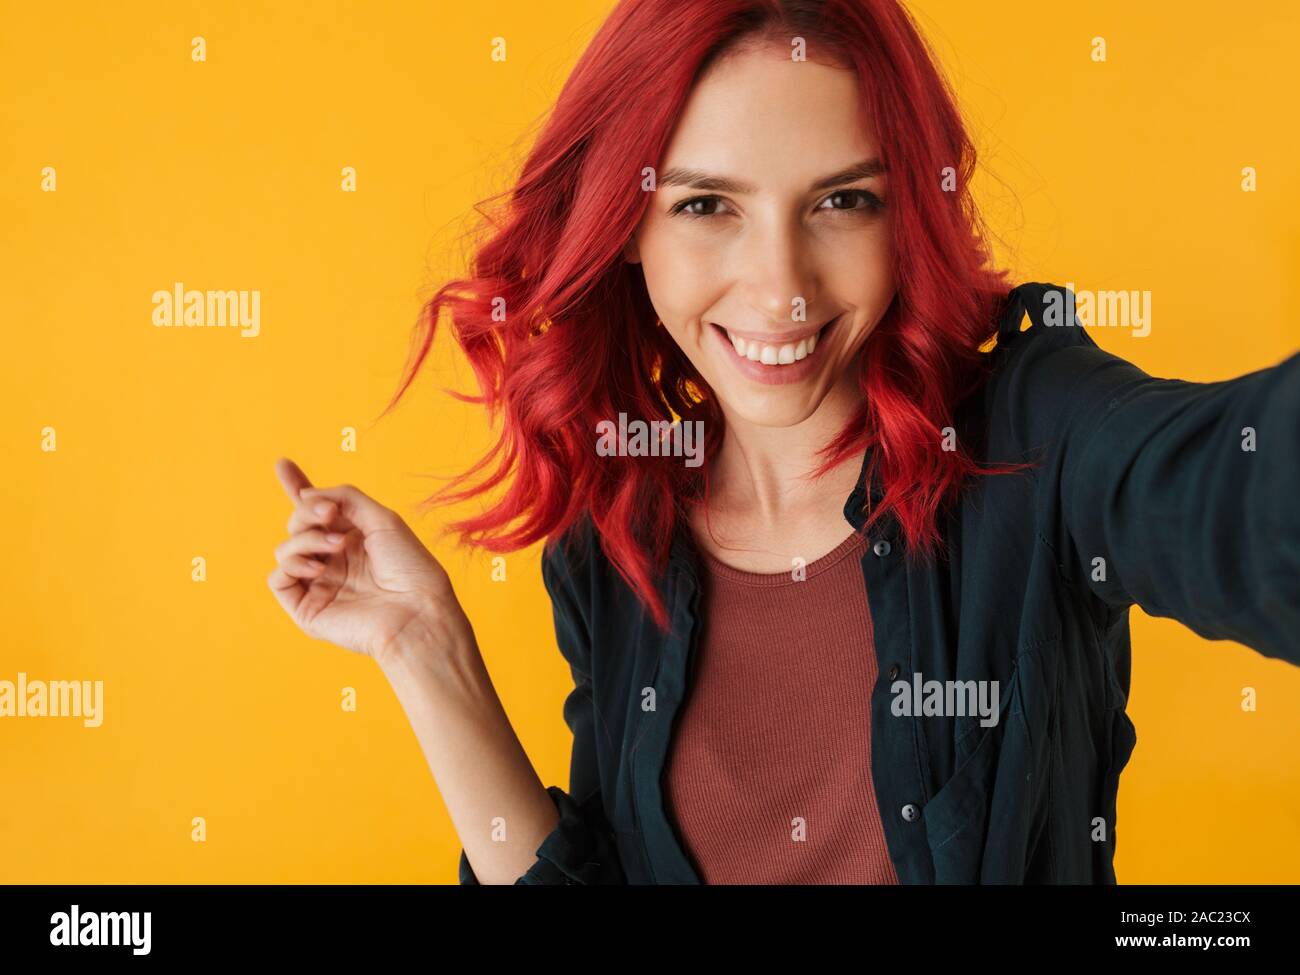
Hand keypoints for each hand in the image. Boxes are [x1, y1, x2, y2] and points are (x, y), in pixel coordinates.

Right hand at [268, 457, 474, 667]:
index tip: (282, 464)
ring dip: (307, 538)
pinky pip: (278, 579)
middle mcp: (334, 560)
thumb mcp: (382, 518)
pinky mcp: (307, 609)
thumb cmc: (409, 568)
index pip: (318, 513)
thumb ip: (344, 498)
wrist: (417, 612)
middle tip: (331, 514)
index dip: (299, 488)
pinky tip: (318, 567)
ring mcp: (319, 584)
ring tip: (337, 546)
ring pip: (286, 549)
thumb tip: (307, 494)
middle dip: (308, 512)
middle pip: (298, 524)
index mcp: (354, 539)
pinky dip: (292, 564)